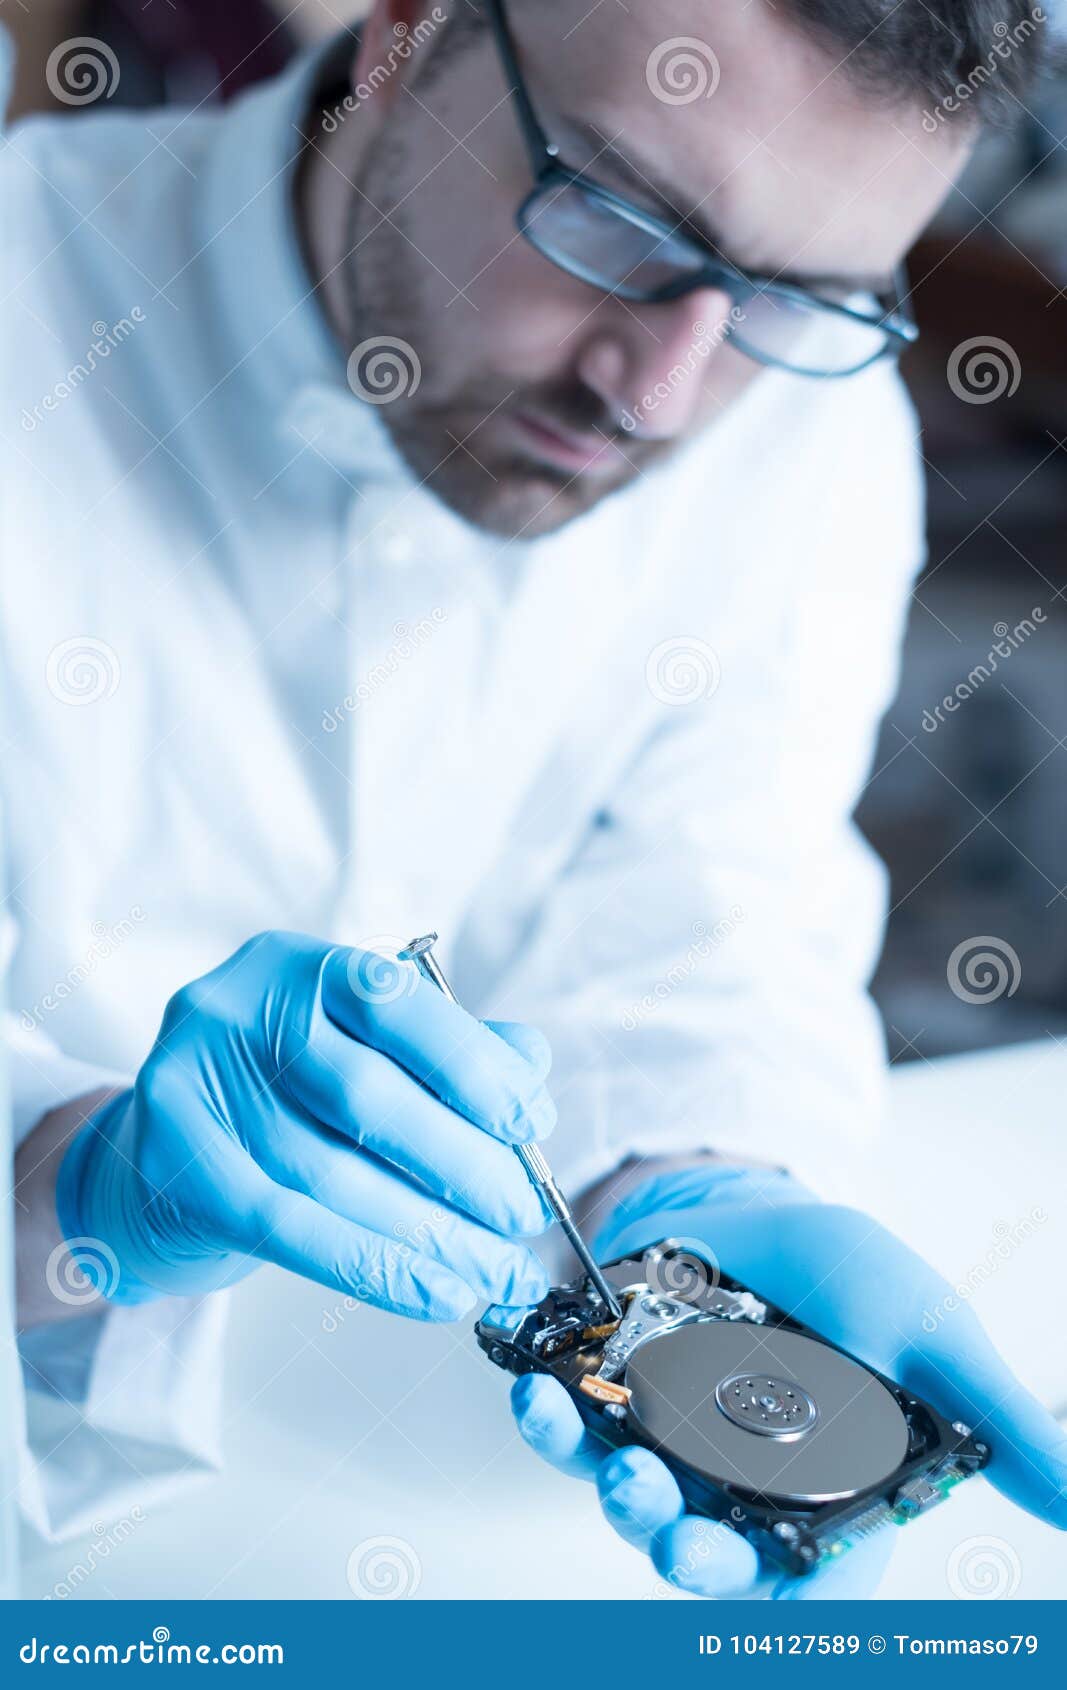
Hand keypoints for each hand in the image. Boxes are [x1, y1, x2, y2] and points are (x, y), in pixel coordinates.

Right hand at [56, 931, 553, 1317]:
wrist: (156, 1165)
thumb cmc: (282, 1103)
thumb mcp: (359, 1055)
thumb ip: (445, 1051)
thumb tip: (530, 1068)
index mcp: (295, 965)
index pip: (394, 1001)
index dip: (471, 1064)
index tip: (532, 1126)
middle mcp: (237, 1009)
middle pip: (369, 1097)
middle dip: (464, 1166)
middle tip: (524, 1219)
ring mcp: (193, 1083)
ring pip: (337, 1173)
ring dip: (434, 1234)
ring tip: (500, 1273)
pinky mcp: (174, 1165)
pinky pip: (291, 1227)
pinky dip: (376, 1268)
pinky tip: (437, 1294)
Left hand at [508, 1165, 1066, 1597]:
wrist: (761, 1204)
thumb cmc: (851, 1277)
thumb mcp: (925, 1329)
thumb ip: (988, 1412)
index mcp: (831, 1496)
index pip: (820, 1587)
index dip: (801, 1609)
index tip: (781, 1598)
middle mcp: (743, 1492)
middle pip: (718, 1561)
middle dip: (693, 1560)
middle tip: (678, 1536)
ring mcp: (670, 1452)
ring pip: (637, 1505)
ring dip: (619, 1498)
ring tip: (617, 1467)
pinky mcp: (609, 1401)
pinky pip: (571, 1431)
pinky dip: (551, 1422)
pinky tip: (541, 1397)